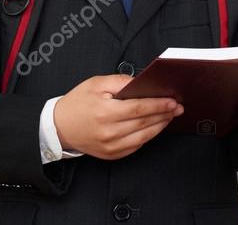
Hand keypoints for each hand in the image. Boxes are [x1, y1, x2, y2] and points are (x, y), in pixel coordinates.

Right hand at [54, 74, 182, 159]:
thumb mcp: (96, 83)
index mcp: (105, 113)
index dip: (159, 105)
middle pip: (144, 123)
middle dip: (164, 114)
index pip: (139, 108)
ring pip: (144, 136)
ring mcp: (110, 147)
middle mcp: (109, 132)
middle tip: (178, 107)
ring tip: (170, 116)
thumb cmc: (77, 102)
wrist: (58, 127)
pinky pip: (136, 146)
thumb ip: (121, 82)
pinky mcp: (111, 155)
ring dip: (160, 126)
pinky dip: (148, 136)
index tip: (173, 101)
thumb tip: (143, 83)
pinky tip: (155, 126)